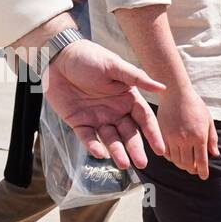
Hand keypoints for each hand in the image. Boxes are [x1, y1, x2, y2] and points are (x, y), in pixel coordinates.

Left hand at [42, 39, 165, 169]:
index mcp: (127, 98)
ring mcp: (97, 117)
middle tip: (141, 164)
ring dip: (117, 152)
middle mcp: (115, 111)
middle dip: (136, 149)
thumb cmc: (88, 57)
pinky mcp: (79, 121)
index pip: (144, 119)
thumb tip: (162, 88)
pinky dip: (93, 146)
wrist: (57, 57)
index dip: (153, 134)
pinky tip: (99, 153)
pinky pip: (87, 137)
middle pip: (129, 133)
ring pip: (110, 139)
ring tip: (124, 164)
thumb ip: (137, 78)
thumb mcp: (114, 65)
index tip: (161, 150)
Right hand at [155, 86, 218, 178]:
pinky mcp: (162, 134)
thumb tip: (215, 154)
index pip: (201, 161)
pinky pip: (165, 152)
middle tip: (194, 170)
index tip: (203, 176)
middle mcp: (185, 140)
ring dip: (181, 165)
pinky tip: (174, 156)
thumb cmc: (194, 105)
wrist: (175, 93)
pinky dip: (170, 157)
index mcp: (199, 137)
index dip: (202, 171)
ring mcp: (172, 137)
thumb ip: (212, 139)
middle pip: (187, 163)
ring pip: (176, 160)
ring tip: (185, 164)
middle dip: (192, 169)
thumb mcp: (208, 120)